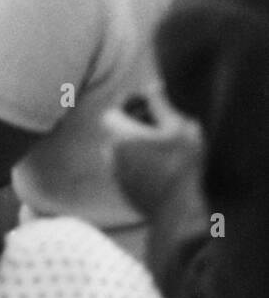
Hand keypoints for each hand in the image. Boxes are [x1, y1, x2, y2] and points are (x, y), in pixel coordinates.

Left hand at [104, 90, 207, 219]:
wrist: (185, 213)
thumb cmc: (185, 165)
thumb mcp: (180, 127)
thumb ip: (160, 103)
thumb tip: (151, 85)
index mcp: (120, 137)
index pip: (111, 113)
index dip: (127, 107)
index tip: (144, 105)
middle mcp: (111, 156)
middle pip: (115, 133)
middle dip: (132, 127)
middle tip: (157, 126)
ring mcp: (117, 177)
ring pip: (120, 154)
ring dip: (136, 148)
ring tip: (162, 148)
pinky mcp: (126, 193)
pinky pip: (127, 172)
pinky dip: (139, 165)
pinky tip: (163, 168)